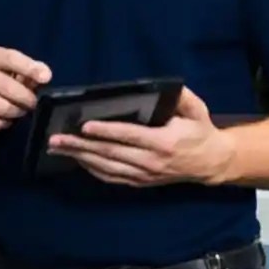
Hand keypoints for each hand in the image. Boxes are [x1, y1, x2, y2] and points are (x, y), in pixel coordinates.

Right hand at [0, 47, 51, 130]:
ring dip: (16, 112)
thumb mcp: (12, 69)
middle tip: (33, 104)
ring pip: (2, 108)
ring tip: (20, 111)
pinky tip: (6, 119)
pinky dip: (3, 123)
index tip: (46, 78)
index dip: (30, 68)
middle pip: (9, 88)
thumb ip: (29, 71)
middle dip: (27, 99)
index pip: (11, 58)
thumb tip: (44, 76)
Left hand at [47, 87, 232, 186]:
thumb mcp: (198, 111)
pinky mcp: (140, 182)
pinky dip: (92, 169)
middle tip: (56, 138)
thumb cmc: (201, 132)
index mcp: (163, 142)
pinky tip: (77, 159)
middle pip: (110, 153)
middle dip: (81, 145)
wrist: (212, 163)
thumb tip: (166, 86)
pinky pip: (112, 177)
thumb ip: (183, 98)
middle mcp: (151, 161)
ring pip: (106, 167)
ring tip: (57, 147)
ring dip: (80, 157)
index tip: (85, 125)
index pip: (129, 136)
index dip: (106, 131)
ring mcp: (144, 175)